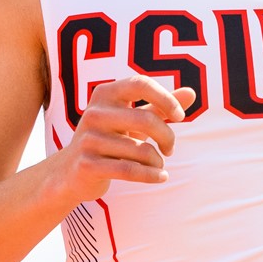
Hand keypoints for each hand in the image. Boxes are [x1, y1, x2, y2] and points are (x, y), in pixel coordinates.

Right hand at [53, 75, 197, 201]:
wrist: (70, 172)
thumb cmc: (109, 140)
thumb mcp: (132, 120)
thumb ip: (160, 107)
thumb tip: (192, 92)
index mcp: (105, 94)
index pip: (140, 84)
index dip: (165, 98)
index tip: (179, 117)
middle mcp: (94, 113)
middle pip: (145, 119)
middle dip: (167, 137)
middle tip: (170, 149)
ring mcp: (88, 140)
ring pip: (140, 150)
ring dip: (157, 161)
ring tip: (158, 165)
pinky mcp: (87, 165)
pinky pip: (129, 170)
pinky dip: (151, 176)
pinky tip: (161, 177)